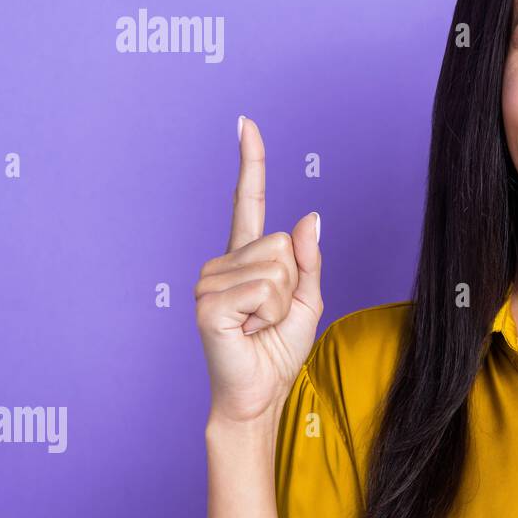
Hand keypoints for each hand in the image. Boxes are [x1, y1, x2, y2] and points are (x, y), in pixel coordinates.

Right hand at [194, 116, 323, 423]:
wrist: (258, 394)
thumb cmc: (278, 350)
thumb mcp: (308, 300)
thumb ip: (309, 259)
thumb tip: (309, 215)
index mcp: (246, 258)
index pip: (247, 200)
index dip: (250, 161)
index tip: (246, 123)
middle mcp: (222, 262)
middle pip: (282, 243)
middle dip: (293, 284)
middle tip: (270, 316)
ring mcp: (209, 281)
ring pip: (276, 266)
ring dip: (281, 303)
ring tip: (258, 325)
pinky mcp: (207, 303)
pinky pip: (264, 289)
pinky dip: (269, 314)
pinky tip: (248, 331)